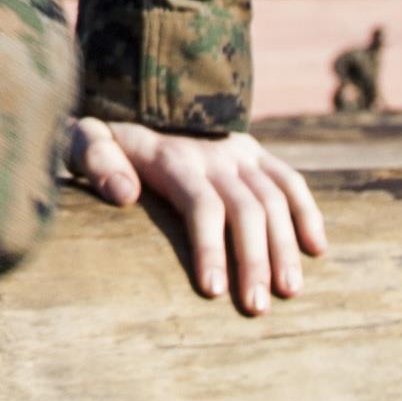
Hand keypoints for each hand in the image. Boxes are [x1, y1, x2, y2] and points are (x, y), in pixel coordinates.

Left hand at [64, 115, 332, 315]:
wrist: (137, 91)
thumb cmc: (105, 133)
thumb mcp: (83, 137)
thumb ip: (95, 159)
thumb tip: (125, 195)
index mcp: (173, 156)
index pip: (202, 205)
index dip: (210, 248)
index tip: (213, 291)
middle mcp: (215, 153)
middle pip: (246, 209)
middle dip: (254, 260)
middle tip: (256, 309)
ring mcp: (240, 152)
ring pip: (275, 199)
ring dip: (285, 247)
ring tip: (289, 293)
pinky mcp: (256, 153)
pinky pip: (291, 181)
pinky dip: (308, 213)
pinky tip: (318, 250)